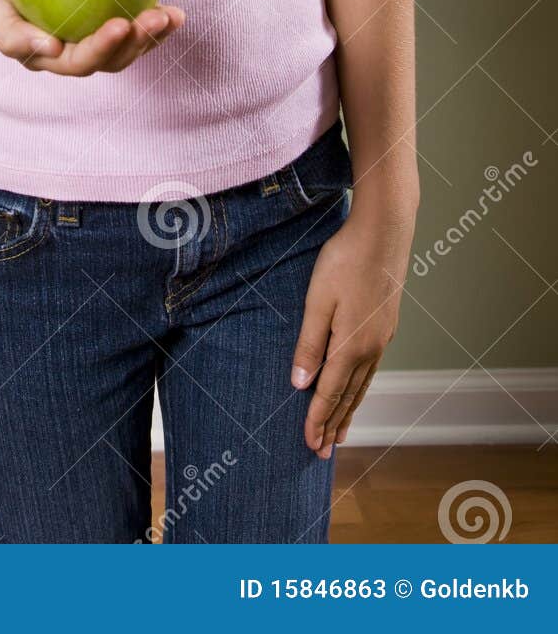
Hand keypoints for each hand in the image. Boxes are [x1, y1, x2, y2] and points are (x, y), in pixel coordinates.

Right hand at [0, 0, 184, 76]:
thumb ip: (7, 32)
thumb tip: (50, 49)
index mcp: (44, 53)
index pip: (77, 60)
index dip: (101, 48)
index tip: (119, 24)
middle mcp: (72, 47)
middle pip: (110, 58)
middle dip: (136, 43)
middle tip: (155, 18)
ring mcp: (91, 29)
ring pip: (128, 44)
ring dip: (152, 35)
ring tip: (172, 17)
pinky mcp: (107, 8)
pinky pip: (134, 16)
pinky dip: (156, 17)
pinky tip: (175, 7)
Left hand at [290, 205, 413, 456]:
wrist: (384, 233)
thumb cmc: (345, 260)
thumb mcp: (318, 300)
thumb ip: (309, 343)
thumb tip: (300, 383)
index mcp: (351, 345)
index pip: (329, 393)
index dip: (317, 420)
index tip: (308, 444)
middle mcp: (370, 349)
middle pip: (348, 397)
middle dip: (334, 426)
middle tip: (323, 453)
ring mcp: (382, 338)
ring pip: (361, 385)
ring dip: (349, 412)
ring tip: (340, 434)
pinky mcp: (386, 326)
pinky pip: (370, 369)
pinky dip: (360, 389)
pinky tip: (356, 390)